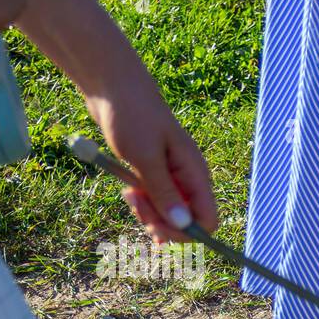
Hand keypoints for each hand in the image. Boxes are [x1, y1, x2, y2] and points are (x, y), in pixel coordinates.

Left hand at [85, 78, 217, 242]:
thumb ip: (165, 192)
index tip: (157, 225)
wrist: (111, 88)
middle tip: (137, 205)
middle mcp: (188, 178)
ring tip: (129, 195)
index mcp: (195, 173)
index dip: (185, 231)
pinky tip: (129, 193)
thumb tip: (184, 225)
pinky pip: (155, 201)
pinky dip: (142, 204)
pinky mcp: (155, 173)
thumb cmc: (131, 116)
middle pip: (186, 221)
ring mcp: (171, 177)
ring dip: (148, 213)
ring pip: (168, 213)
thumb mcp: (146, 157)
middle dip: (162, 222)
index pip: (206, 219)